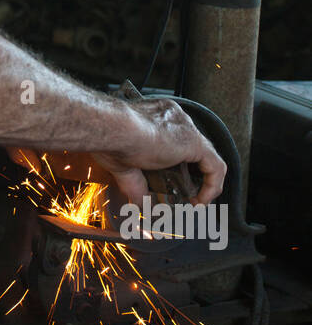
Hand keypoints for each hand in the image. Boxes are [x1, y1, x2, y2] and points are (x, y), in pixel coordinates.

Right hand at [91, 98, 225, 207]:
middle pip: (192, 149)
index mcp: (156, 118)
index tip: (170, 180)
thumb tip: (141, 206)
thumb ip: (137, 185)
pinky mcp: (194, 142)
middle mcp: (174, 118)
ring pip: (207, 157)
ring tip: (196, 201)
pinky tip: (200, 202)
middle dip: (191, 174)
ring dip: (204, 183)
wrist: (113, 129)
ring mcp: (185, 128)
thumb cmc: (109, 140)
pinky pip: (215, 166)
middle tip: (186, 195)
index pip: (175, 139)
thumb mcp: (124, 167)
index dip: (176, 162)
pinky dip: (211, 186)